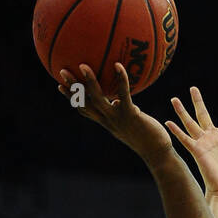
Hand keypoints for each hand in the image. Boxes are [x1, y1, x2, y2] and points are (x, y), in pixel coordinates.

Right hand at [59, 62, 173, 168]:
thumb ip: (123, 111)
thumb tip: (118, 100)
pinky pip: (123, 95)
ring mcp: (118, 119)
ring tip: (83, 66)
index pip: (84, 109)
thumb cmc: (147, 137)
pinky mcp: (130, 115)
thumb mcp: (131, 123)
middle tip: (61, 71)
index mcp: (106, 122)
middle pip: (85, 103)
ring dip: (90, 83)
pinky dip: (121, 80)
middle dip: (72, 88)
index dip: (71, 98)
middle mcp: (108, 121)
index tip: (60, 85)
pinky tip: (118, 65)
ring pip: (99, 100)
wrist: (156, 152)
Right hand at [166, 86, 217, 194]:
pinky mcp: (196, 151)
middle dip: (198, 101)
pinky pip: (185, 139)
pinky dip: (176, 131)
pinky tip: (167, 122)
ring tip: (174, 98)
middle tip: (193, 88)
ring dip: (182, 111)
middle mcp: (213, 137)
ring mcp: (203, 143)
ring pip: (191, 123)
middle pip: (204, 114)